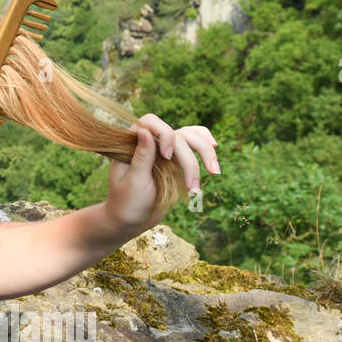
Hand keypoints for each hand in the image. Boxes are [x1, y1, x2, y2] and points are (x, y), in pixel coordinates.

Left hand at [106, 114, 220, 231]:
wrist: (131, 219)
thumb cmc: (127, 202)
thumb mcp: (134, 182)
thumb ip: (141, 157)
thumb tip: (145, 131)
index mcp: (131, 143)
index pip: (150, 122)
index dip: (164, 134)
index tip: (167, 155)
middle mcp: (149, 142)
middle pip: (177, 135)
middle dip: (190, 159)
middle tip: (193, 186)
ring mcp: (164, 150)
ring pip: (190, 138)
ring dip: (205, 153)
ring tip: (215, 173)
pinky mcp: (175, 160)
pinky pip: (193, 145)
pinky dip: (205, 146)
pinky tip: (215, 148)